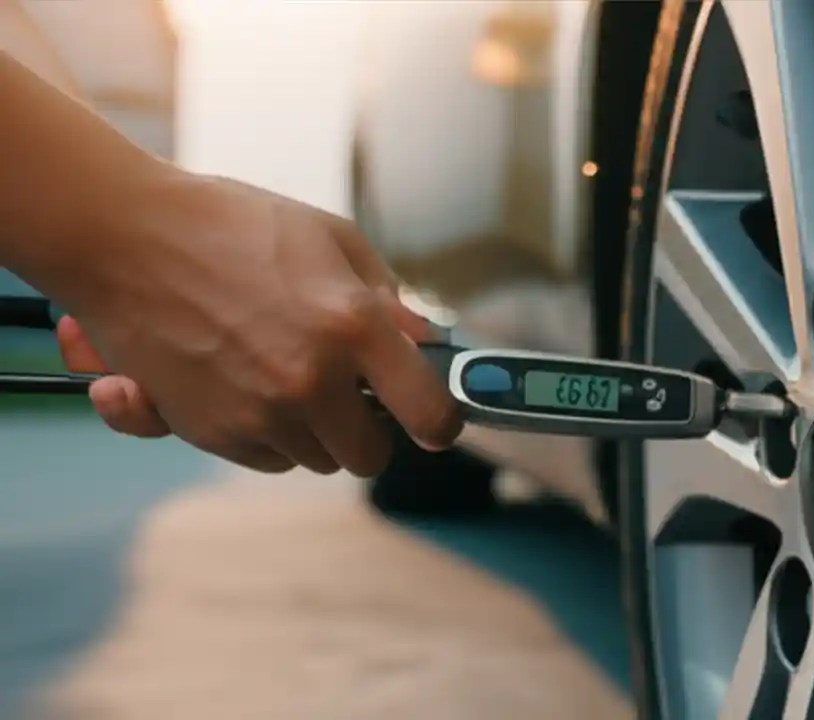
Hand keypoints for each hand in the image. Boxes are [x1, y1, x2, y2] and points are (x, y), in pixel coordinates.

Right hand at [52, 171, 460, 476]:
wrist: (123, 237)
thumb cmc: (230, 225)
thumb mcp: (329, 237)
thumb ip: (387, 295)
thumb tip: (423, 339)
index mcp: (353, 327)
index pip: (428, 413)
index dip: (441, 423)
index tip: (437, 421)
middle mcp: (311, 381)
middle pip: (368, 456)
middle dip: (365, 430)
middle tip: (348, 393)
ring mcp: (259, 413)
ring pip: (313, 459)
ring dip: (311, 430)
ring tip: (280, 369)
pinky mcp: (211, 432)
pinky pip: (263, 458)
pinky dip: (262, 432)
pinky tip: (240, 380)